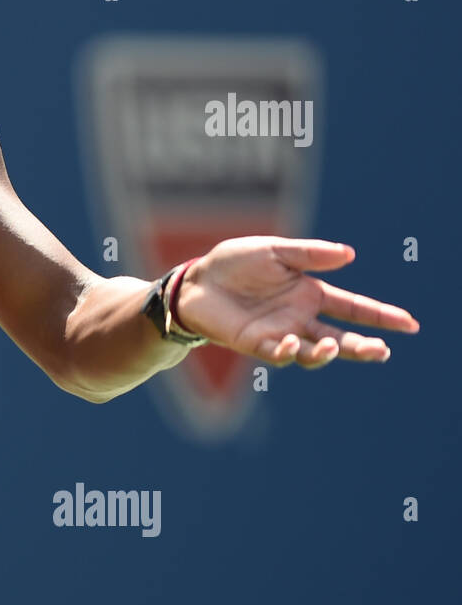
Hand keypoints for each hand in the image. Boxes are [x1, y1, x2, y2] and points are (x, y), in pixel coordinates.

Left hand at [173, 237, 418, 368]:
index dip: (380, 316)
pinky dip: (290, 352)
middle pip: (341, 338)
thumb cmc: (235, 263)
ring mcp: (281, 333)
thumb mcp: (274, 251)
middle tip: (382, 350)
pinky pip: (280, 354)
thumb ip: (309, 255)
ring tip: (337, 348)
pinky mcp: (257, 344)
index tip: (408, 324)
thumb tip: (349, 254)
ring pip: (315, 353)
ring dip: (329, 353)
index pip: (353, 307)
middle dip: (364, 346)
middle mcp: (300, 318)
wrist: (196, 280)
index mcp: (310, 294)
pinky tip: (294, 343)